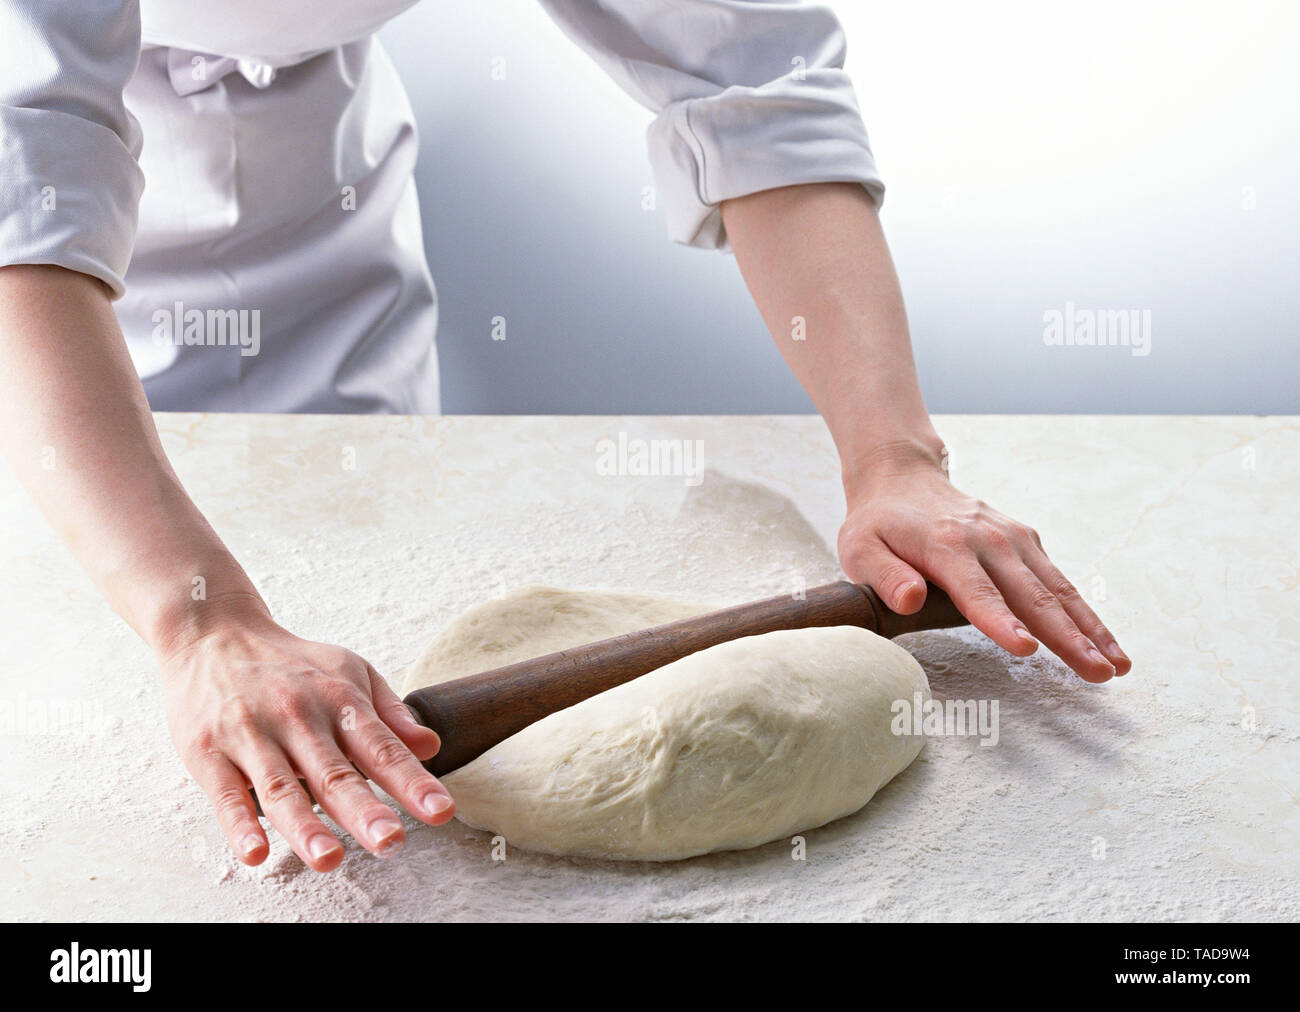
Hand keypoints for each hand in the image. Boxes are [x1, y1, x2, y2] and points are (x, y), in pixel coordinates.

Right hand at [157, 595, 454, 870]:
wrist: (212, 633)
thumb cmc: (291, 663)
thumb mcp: (349, 672)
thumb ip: (389, 714)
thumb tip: (431, 747)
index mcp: (340, 700)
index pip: (382, 747)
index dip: (412, 781)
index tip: (440, 810)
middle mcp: (299, 717)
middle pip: (335, 773)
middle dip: (364, 810)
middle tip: (392, 842)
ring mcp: (252, 734)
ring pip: (281, 788)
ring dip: (305, 826)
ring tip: (329, 859)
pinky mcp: (208, 751)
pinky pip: (226, 793)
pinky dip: (239, 824)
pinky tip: (255, 852)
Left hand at [838, 442, 1130, 681]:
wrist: (902, 477)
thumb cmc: (878, 523)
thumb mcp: (860, 548)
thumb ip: (884, 576)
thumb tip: (910, 600)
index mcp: (946, 546)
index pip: (977, 591)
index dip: (1000, 622)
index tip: (1026, 649)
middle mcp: (988, 540)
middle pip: (1032, 595)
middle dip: (1067, 637)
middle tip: (1096, 673)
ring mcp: (1013, 539)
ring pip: (1057, 589)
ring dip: (1090, 629)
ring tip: (1116, 666)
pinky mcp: (1027, 543)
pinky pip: (1060, 582)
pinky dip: (1085, 614)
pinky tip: (1106, 643)